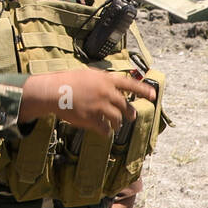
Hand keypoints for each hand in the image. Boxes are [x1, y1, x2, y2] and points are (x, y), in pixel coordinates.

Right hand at [19, 69, 155, 137]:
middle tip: (132, 116)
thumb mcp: (89, 75)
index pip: (130, 84)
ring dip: (117, 123)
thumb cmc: (69, 81)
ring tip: (116, 125)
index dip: (143, 90)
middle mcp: (106, 93)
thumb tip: (114, 87)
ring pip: (117, 119)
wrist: (54, 91)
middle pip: (125, 105)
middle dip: (130, 112)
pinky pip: (104, 129)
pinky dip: (106, 131)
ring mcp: (100, 107)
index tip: (154, 96)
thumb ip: (104, 81)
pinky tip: (105, 131)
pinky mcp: (92, 119)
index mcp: (106, 80)